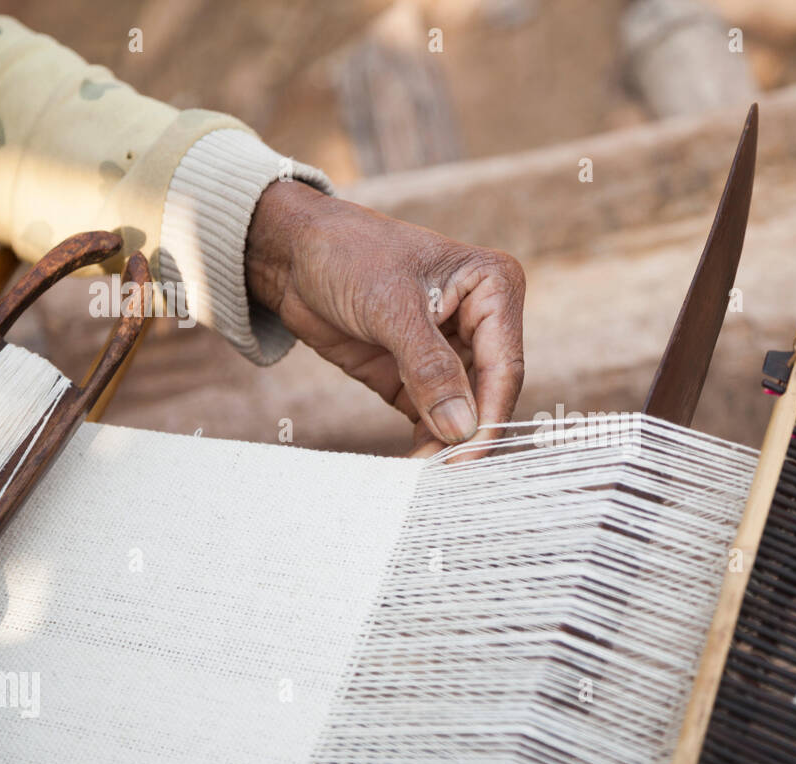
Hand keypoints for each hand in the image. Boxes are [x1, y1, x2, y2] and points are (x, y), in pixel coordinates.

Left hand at [245, 181, 525, 457]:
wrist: (292, 254)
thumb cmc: (347, 254)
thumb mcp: (390, 307)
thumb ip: (429, 369)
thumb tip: (461, 428)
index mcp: (494, 289)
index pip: (503, 366)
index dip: (489, 415)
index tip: (468, 456)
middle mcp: (481, 323)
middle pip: (489, 396)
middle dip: (466, 436)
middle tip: (444, 477)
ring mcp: (452, 354)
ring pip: (463, 414)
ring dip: (446, 446)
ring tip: (424, 478)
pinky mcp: (421, 379)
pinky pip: (433, 420)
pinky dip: (425, 444)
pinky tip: (412, 467)